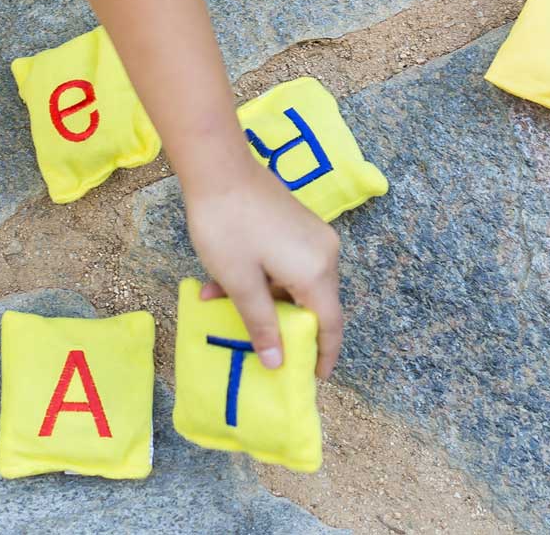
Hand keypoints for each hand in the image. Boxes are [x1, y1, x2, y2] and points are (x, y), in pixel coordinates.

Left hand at [184, 155, 342, 377]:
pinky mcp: (298, 223)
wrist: (219, 168)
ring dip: (265, 299)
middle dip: (284, 327)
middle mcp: (325, 252)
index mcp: (316, 271)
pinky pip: (291, 262)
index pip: (330, 324)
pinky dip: (265, 278)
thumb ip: (262, 325)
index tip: (313, 380)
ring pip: (297, 282)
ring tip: (222, 307)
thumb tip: (277, 363)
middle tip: (260, 350)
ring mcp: (313, 234)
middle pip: (314, 304)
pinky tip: (226, 282)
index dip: (324, 355)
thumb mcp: (241, 282)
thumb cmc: (228, 227)